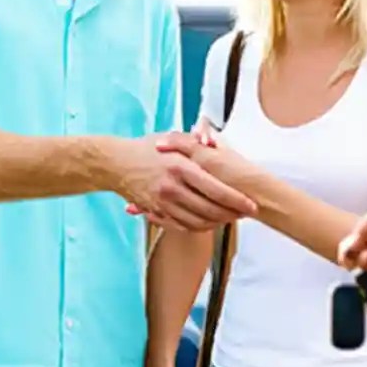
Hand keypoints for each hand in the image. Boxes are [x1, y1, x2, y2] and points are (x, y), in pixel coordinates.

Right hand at [113, 135, 256, 231]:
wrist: (116, 163)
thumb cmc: (147, 149)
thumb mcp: (172, 139)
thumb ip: (195, 143)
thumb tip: (216, 145)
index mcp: (180, 167)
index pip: (216, 189)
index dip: (236, 200)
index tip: (251, 204)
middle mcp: (172, 187)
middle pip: (210, 209)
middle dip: (232, 214)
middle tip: (245, 213)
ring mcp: (163, 203)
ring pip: (198, 221)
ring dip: (217, 223)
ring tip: (230, 218)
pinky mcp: (156, 212)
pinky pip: (183, 226)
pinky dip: (199, 226)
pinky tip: (209, 221)